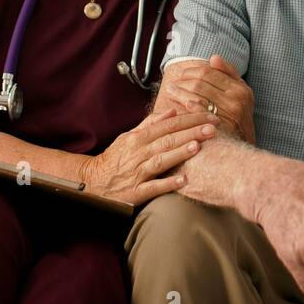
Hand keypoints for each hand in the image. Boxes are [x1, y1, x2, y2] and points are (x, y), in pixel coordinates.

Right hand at [78, 107, 216, 205]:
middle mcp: (138, 153)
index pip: (167, 125)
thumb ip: (150, 124)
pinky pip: (152, 187)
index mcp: (138, 139)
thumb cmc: (114, 159)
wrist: (91, 182)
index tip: (208, 117)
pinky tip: (183, 180)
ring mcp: (136, 173)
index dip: (189, 120)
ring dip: (179, 154)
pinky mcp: (134, 192)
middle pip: (167, 140)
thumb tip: (171, 111)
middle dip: (191, 133)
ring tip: (198, 147)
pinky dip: (167, 183)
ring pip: (160, 160)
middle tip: (212, 129)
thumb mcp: (129, 137)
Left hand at [155, 55, 254, 144]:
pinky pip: (194, 110)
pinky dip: (184, 104)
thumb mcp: (242, 95)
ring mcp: (225, 114)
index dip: (192, 71)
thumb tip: (213, 58)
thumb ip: (229, 74)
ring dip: (179, 91)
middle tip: (174, 82)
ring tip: (171, 90)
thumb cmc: (238, 120)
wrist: (241, 151)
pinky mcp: (215, 126)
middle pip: (200, 82)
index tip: (184, 73)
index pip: (209, 72)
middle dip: (183, 80)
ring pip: (195, 94)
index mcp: (241, 89)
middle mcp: (235, 100)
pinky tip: (176, 103)